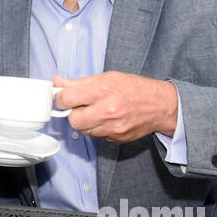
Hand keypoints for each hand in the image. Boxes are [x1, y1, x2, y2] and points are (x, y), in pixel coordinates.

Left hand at [53, 72, 177, 142]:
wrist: (160, 105)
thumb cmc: (134, 88)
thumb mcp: (106, 77)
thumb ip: (79, 82)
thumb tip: (57, 82)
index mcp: (103, 90)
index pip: (67, 98)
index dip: (61, 98)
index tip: (64, 97)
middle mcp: (108, 110)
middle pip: (73, 120)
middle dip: (74, 113)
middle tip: (82, 106)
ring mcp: (113, 127)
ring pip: (84, 131)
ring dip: (86, 122)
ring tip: (97, 112)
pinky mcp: (117, 138)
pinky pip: (97, 136)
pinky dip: (98, 129)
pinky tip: (107, 120)